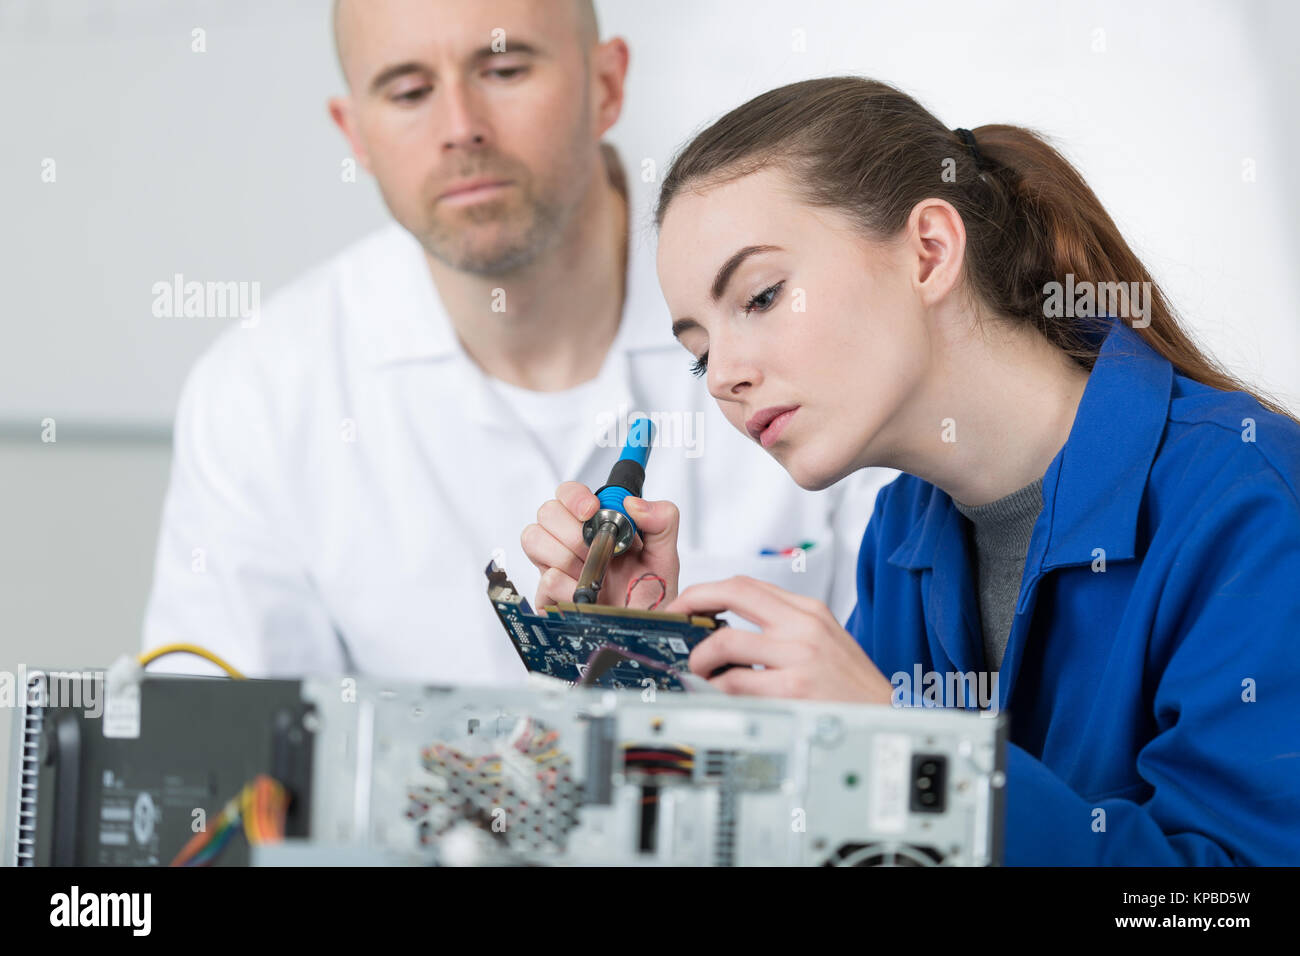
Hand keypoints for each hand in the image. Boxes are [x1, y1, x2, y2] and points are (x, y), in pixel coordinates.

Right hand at [521, 481, 680, 609]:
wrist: (642, 635)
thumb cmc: (650, 596)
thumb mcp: (665, 556)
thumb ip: (662, 521)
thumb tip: (633, 503)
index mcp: (596, 525)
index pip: (568, 493)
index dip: (575, 497)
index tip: (592, 511)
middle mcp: (571, 541)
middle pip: (547, 512)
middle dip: (574, 532)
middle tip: (596, 551)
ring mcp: (555, 566)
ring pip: (535, 539)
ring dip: (567, 557)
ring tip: (593, 575)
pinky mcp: (547, 594)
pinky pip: (546, 579)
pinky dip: (571, 587)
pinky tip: (588, 596)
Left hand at [661, 575, 893, 703]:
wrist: (886, 717)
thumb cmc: (852, 685)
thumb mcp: (824, 640)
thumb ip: (782, 628)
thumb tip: (728, 629)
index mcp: (809, 610)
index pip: (747, 583)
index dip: (707, 590)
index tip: (688, 603)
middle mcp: (803, 625)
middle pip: (733, 592)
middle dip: (692, 601)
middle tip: (676, 619)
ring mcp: (799, 655)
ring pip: (725, 641)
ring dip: (701, 657)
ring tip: (700, 670)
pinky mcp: (793, 687)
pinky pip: (736, 681)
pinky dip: (717, 687)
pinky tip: (719, 693)